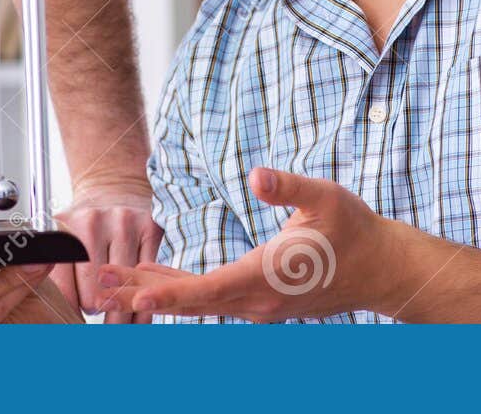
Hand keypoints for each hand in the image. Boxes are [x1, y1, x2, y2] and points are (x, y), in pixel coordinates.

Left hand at [52, 178, 161, 323]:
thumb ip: (56, 273)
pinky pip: (149, 278)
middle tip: (99, 326)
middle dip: (98, 315)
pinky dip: (145, 298)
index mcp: (66, 231)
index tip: (75, 328)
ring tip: (119, 320)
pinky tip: (139, 307)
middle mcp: (94, 225)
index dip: (71, 315)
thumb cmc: (85, 217)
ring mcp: (126, 226)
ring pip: (126, 290)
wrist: (113, 182)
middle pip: (97, 296)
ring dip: (122, 309)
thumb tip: (56, 317)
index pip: (67, 291)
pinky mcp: (151, 229)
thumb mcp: (61, 237)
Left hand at [96, 167, 405, 321]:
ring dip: (155, 293)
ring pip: (198, 302)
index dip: (169, 293)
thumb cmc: (356, 231)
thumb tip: (257, 175)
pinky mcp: (259, 301)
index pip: (208, 289)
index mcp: (268, 276)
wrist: (382, 269)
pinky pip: (210, 299)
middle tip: (98, 284)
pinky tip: (154, 285)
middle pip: (191, 300)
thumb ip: (290, 187)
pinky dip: (179, 292)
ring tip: (111, 286)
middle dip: (142, 292)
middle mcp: (258, 300)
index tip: (134, 295)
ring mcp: (258, 305)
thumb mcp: (327, 198)